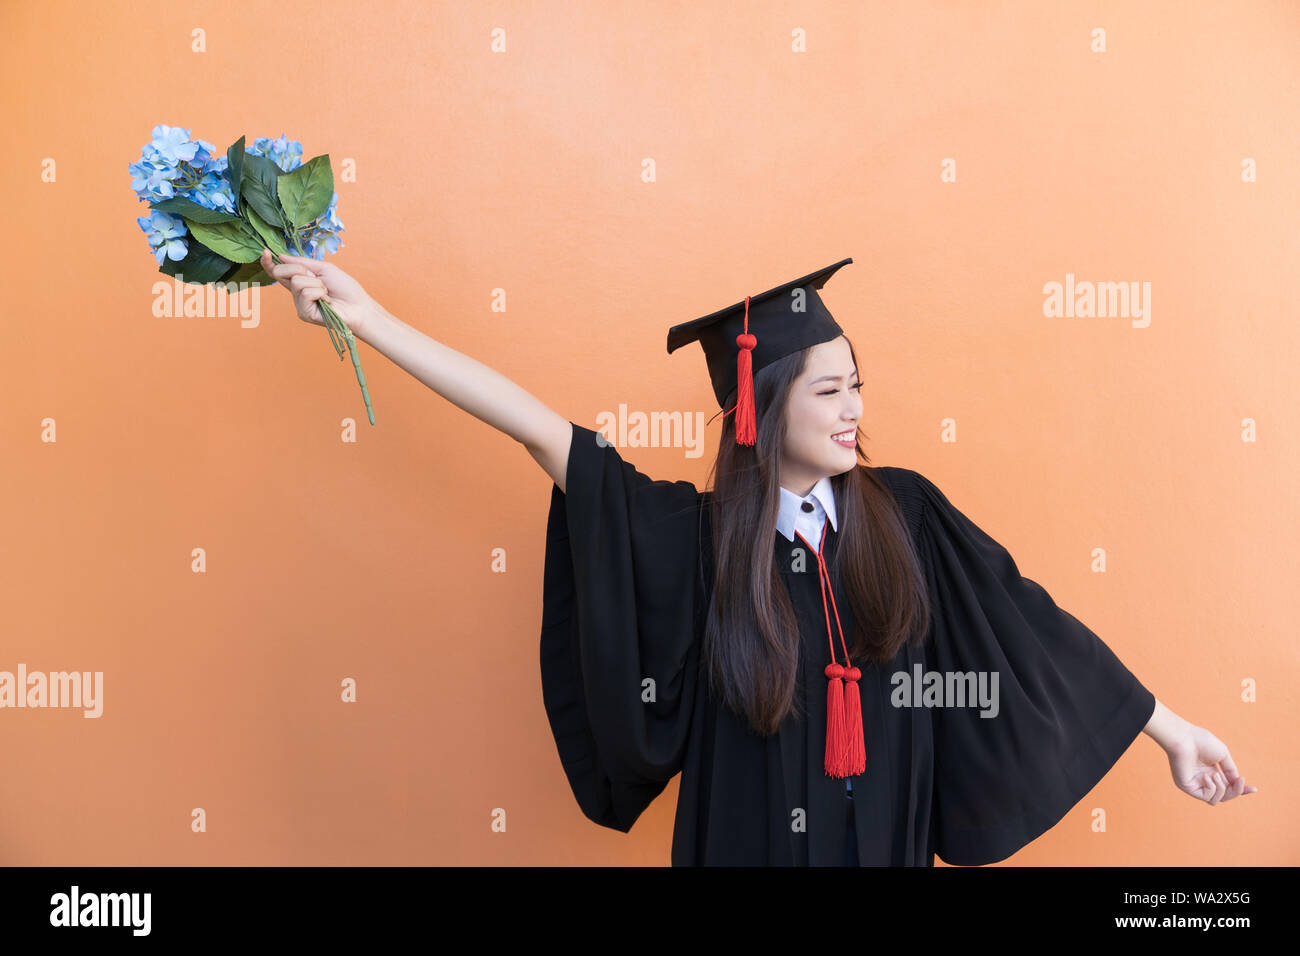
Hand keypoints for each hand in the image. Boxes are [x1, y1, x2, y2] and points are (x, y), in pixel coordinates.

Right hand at [260, 249, 375, 339]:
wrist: (359, 307)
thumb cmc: (345, 289)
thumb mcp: (323, 269)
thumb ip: (302, 263)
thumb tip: (281, 256)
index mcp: (300, 282)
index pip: (278, 272)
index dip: (269, 263)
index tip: (264, 252)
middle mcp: (297, 294)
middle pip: (283, 272)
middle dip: (302, 270)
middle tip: (319, 279)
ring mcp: (299, 304)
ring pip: (297, 282)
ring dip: (316, 283)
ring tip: (327, 293)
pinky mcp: (304, 314)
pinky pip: (306, 293)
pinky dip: (319, 292)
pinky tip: (327, 301)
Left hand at [1163, 724, 1257, 805]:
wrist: (1185, 738)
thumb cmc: (1201, 742)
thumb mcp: (1223, 755)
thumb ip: (1230, 770)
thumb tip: (1236, 782)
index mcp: (1211, 771)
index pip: (1228, 787)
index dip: (1241, 790)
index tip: (1254, 789)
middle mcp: (1203, 779)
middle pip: (1225, 795)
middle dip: (1236, 790)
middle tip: (1240, 780)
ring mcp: (1195, 784)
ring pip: (1217, 799)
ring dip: (1222, 788)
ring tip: (1215, 774)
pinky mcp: (1187, 787)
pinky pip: (1207, 797)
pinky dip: (1212, 788)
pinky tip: (1207, 776)